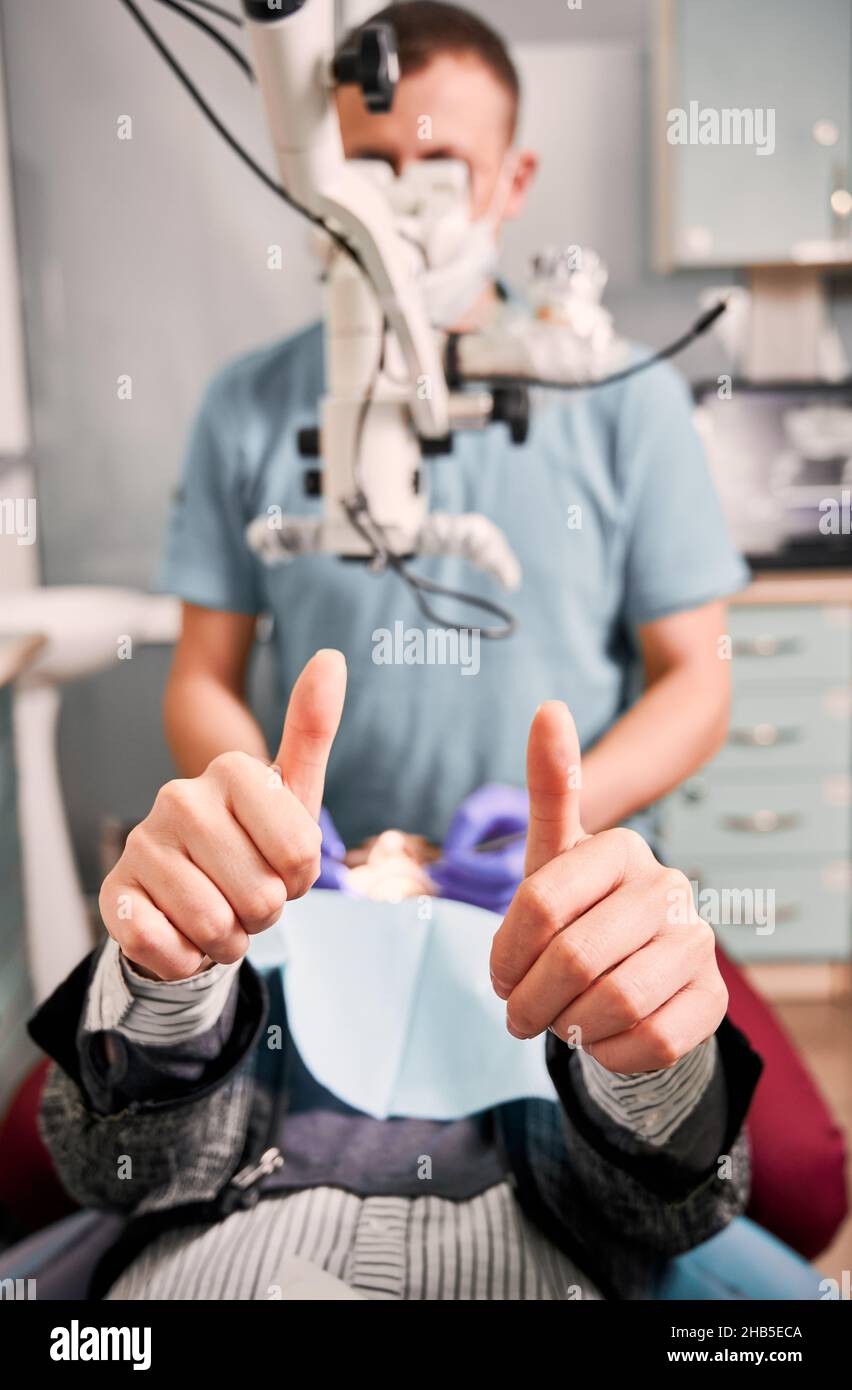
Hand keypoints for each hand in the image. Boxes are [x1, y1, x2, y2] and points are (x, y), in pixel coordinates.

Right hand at [99, 649, 346, 980]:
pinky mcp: (114, 895)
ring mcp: (141, 843)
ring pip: (216, 926)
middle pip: (263, 895)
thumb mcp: (294, 795)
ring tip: (218, 911)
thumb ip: (312, 729)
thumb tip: (332, 656)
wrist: (190, 894)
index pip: (300, 855)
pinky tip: (180, 931)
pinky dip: (186, 958)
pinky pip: (170, 950)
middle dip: (265, 913)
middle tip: (247, 892)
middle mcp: (179, 797)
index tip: (281, 863)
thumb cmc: (254, 844)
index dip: (300, 879)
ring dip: (228, 938)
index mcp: (233, 770)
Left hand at [489, 702, 726, 1071]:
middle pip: (574, 958)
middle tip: (519, 1013)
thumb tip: (548, 705)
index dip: (505, 953)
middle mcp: (668, 884)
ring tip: (559, 1021)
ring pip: (614, 1002)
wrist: (627, 973)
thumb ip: (548, 787)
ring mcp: (698, 940)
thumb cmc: (575, 911)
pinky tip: (601, 1035)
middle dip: (531, 999)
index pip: (539, 902)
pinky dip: (608, 1052)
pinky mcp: (714, 998)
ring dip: (569, 1025)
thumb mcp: (550, 856)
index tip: (499, 975)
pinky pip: (650, 1041)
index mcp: (620, 846)